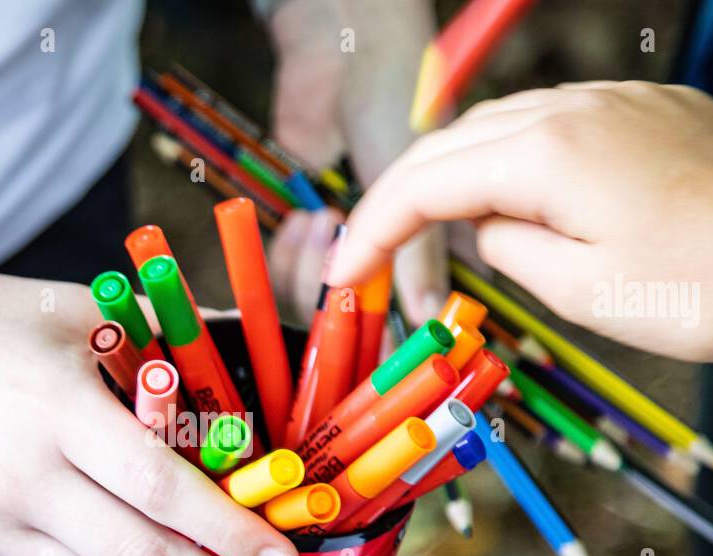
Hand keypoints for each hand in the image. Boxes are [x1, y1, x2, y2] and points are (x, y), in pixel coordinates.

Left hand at [267, 0, 446, 322]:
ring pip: (315, 299)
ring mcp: (338, 242)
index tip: (382, 342)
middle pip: (356, 316)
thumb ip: (420, 258)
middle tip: (340, 278)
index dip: (392, 331)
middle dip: (343, 302)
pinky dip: (288, 252)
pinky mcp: (297, 226)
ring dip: (311, 266)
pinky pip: (284, 271)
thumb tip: (428, 318)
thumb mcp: (416, 184)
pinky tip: (303, 217)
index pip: (409, 312)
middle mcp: (382, 251)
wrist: (338, 55)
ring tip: (324, 219)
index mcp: (427, 244)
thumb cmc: (395, 106)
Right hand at [330, 82, 712, 372]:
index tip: (343, 273)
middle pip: (456, 139)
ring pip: (505, 123)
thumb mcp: (580, 291)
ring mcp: (622, 99)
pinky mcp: (656, 109)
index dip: (374, 227)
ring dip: (459, 173)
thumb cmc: (701, 295)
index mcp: (550, 152)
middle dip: (404, 195)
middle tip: (372, 252)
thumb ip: (507, 247)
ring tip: (436, 230)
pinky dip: (517, 158)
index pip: (428, 180)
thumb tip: (483, 226)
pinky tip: (519, 198)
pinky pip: (560, 121)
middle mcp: (579, 106)